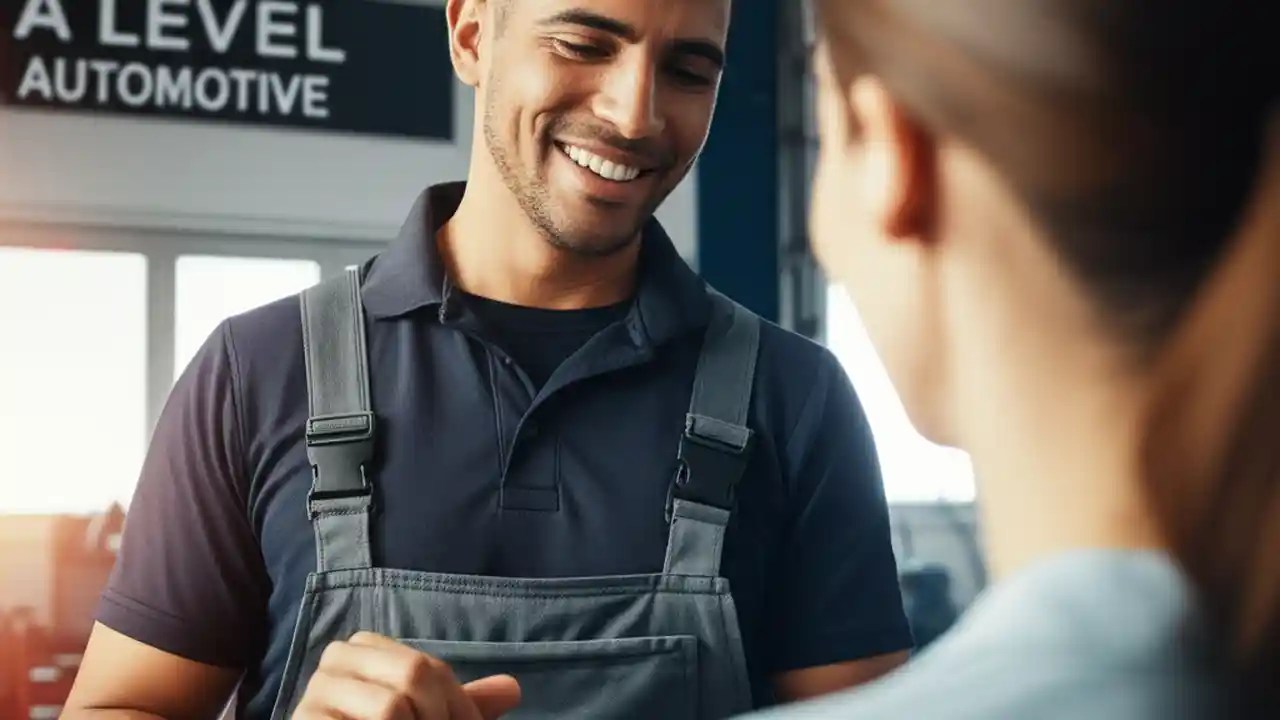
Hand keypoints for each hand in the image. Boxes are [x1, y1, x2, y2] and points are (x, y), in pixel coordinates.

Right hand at [293, 631, 521, 719]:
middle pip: (415, 675)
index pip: (429, 667)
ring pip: (390, 707)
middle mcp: (336, 659)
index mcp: (364, 647)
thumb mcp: (424, 719)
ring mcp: (314, 691)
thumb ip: (461, 705)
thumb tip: (513, 689)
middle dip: (437, 718)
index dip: (456, 708)